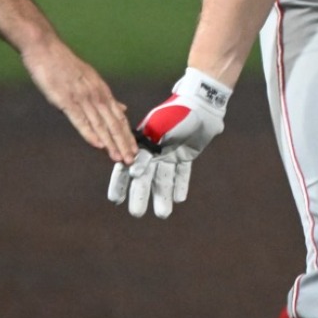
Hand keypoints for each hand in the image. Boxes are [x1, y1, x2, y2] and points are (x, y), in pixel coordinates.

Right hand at [21, 42, 135, 162]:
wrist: (46, 49)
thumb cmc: (65, 65)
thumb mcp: (91, 79)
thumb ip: (106, 97)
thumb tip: (122, 108)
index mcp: (102, 91)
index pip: (119, 117)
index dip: (127, 135)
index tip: (134, 150)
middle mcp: (96, 95)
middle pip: (113, 123)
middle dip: (123, 143)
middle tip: (131, 160)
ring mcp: (82, 97)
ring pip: (100, 124)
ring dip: (110, 143)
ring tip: (118, 158)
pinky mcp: (66, 100)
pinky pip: (80, 119)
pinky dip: (90, 133)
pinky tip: (97, 145)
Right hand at [107, 68, 230, 217]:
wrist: (201, 103)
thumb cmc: (176, 113)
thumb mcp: (158, 130)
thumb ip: (147, 152)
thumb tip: (133, 173)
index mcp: (144, 143)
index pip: (128, 167)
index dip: (120, 183)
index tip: (115, 199)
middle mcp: (155, 151)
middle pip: (146, 178)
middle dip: (140, 195)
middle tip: (136, 214)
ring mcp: (171, 153)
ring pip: (165, 179)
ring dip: (163, 196)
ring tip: (163, 214)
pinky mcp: (186, 154)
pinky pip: (182, 173)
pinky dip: (180, 185)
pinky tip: (178, 199)